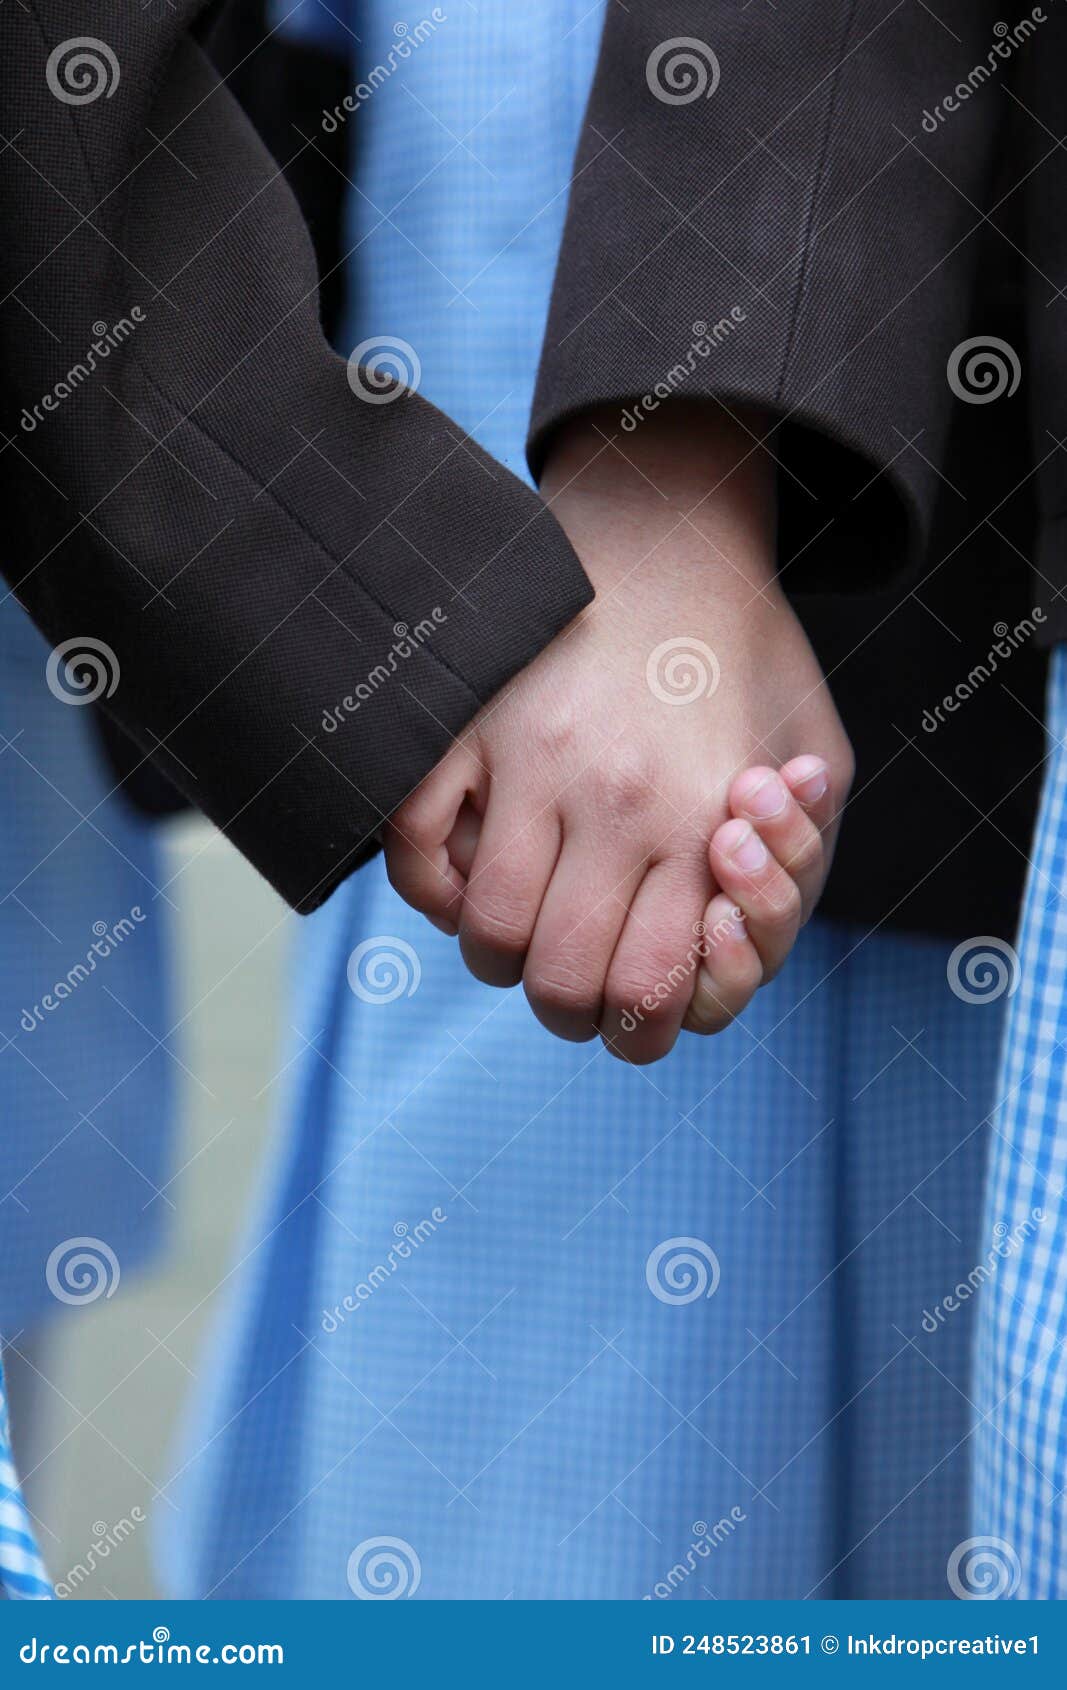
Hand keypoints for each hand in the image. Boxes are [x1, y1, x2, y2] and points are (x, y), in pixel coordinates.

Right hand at [384, 402, 852, 1061]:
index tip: (640, 992)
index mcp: (698, 818)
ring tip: (533, 915)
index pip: (645, 996)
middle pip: (560, 987)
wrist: (674, 535)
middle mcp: (611, 799)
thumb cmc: (748, 663)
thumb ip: (794, 869)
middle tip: (584, 970)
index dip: (638, 1024)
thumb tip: (718, 935)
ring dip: (505, 951)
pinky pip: (410, 848)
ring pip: (484, 934)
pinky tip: (473, 864)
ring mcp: (527, 760)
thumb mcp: (819, 756)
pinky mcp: (464, 724)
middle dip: (574, 1006)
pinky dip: (432, 883)